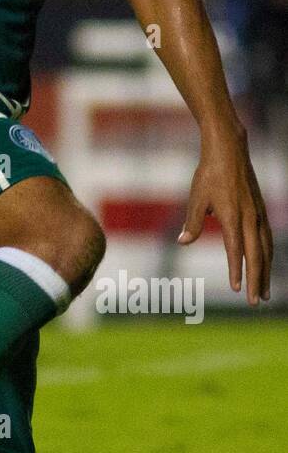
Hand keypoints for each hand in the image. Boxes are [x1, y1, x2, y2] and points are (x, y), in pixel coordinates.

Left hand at [178, 124, 272, 304]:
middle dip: (256, 280)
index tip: (235, 289)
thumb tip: (183, 241)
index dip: (236, 271)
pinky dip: (268, 255)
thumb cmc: (209, 173)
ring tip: (263, 291)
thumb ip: (193, 221)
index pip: (235, 250)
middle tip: (255, 301)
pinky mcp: (261, 210)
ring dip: (265, 271)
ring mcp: (258, 214)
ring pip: (266, 249)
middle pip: (256, 255)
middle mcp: (249, 218)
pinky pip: (267, 238)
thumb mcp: (196, 197)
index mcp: (232, 216)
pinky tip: (266, 265)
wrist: (229, 150)